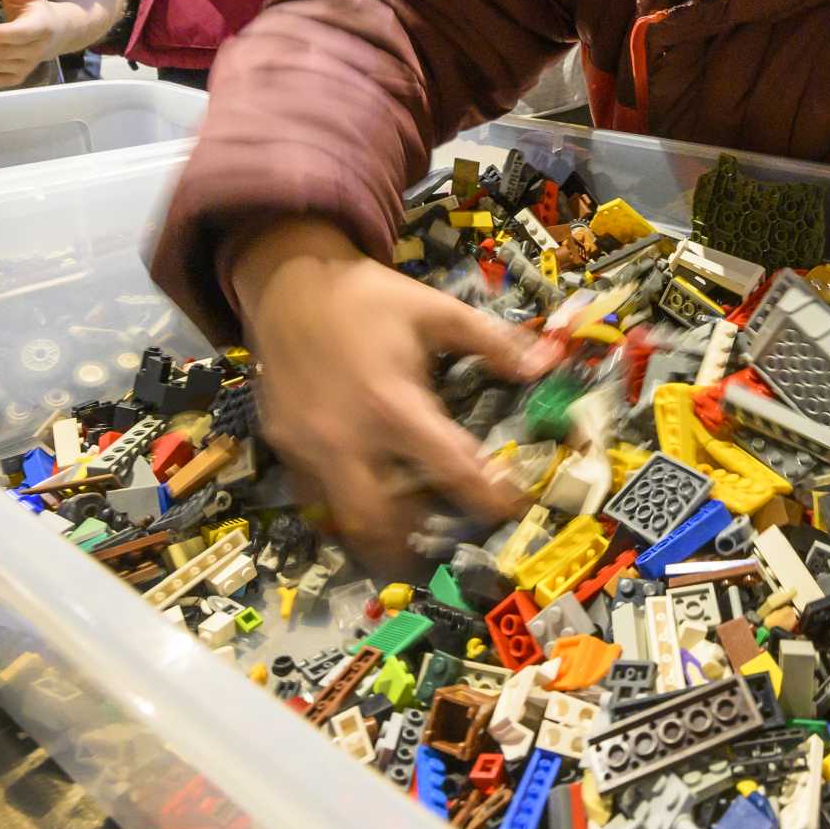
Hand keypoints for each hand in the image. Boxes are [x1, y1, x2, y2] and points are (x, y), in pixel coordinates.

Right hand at [231, 217, 559, 571]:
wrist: (287, 283)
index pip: (452, 472)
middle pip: (385, 522)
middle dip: (421, 545)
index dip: (490, 498)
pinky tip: (371, 504)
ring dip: (382, 537)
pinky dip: (345, 512)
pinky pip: (315, 500)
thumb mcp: (438, 311)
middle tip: (454, 545)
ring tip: (416, 540)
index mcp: (394, 406)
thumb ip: (495, 342)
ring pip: (345, 521)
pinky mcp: (283, 449)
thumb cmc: (369, 298)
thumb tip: (546, 363)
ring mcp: (309, 450)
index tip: (514, 510)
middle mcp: (348, 440)